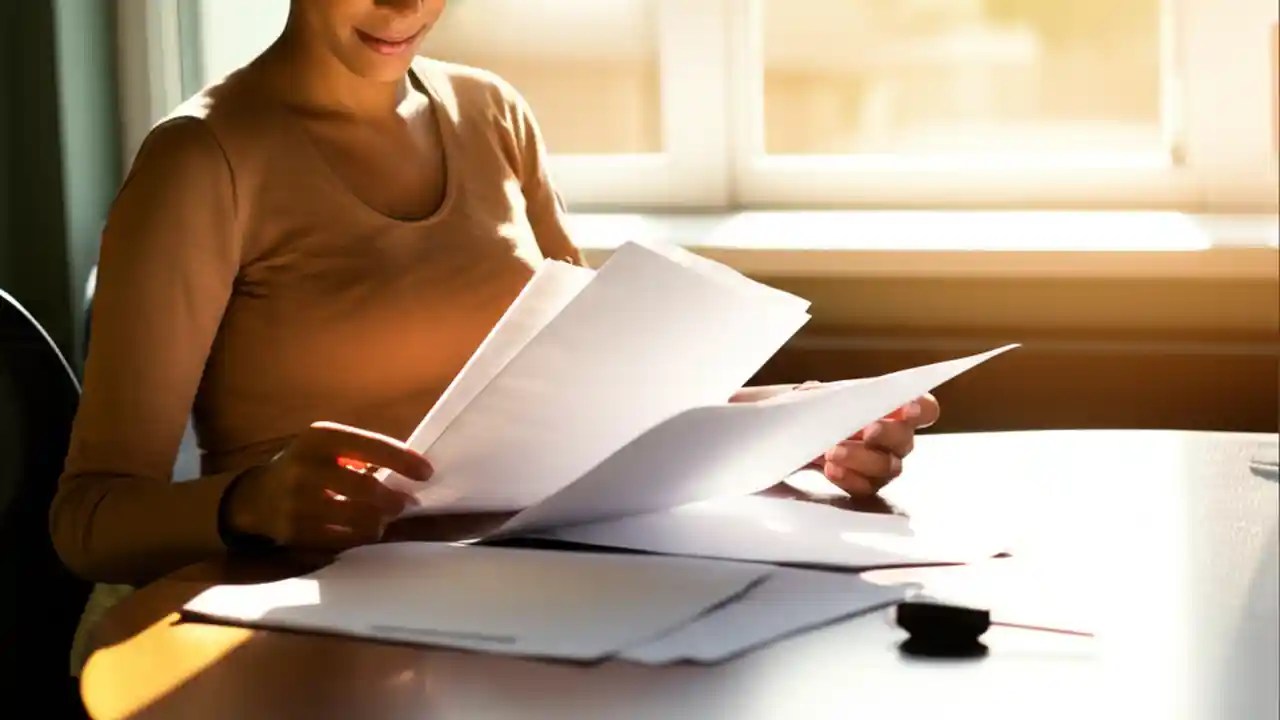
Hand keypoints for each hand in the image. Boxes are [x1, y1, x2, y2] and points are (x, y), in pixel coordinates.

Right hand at [221, 421, 432, 550]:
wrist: (255, 497)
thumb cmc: (305, 466)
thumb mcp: (327, 446)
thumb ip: (362, 452)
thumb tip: (410, 469)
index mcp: (319, 437)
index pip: (371, 446)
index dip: (403, 460)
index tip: (427, 472)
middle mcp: (306, 467)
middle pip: (366, 488)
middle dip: (393, 499)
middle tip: (406, 503)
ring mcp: (298, 502)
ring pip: (358, 519)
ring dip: (380, 521)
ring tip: (383, 518)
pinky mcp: (296, 532)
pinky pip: (344, 540)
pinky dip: (360, 535)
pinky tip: (361, 529)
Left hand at [815, 393, 939, 496]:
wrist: (797, 433)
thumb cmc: (820, 409)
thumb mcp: (826, 394)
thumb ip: (836, 394)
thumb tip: (835, 396)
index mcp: (895, 409)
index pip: (926, 410)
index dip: (922, 410)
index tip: (909, 409)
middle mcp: (896, 439)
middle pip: (906, 440)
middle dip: (888, 434)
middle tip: (868, 431)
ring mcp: (884, 464)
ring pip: (887, 467)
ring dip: (861, 458)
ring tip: (833, 451)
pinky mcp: (866, 485)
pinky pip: (865, 487)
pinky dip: (848, 478)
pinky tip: (831, 469)